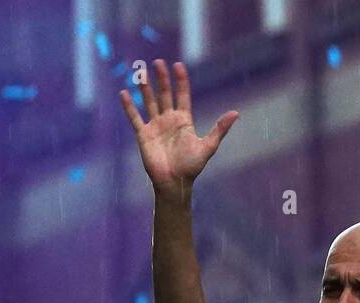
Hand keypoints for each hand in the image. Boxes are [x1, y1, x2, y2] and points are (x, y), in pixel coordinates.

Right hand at [119, 60, 237, 191]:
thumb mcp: (208, 146)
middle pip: (164, 94)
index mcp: (184, 120)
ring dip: (145, 88)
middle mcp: (169, 120)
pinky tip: (124, 93)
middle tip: (158, 62)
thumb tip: (236, 113)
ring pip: (149, 102)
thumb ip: (220, 129)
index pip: (182, 95)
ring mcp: (155, 126)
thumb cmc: (191, 167)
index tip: (178, 65)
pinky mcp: (144, 135)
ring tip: (139, 72)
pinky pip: (135, 118)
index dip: (180, 81)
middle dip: (161, 78)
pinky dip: (129, 106)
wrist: (175, 183)